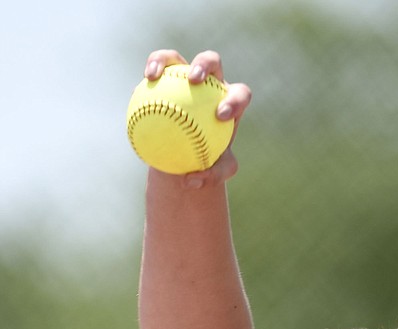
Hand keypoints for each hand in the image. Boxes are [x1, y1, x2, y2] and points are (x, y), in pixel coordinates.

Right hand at [142, 49, 252, 186]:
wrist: (185, 154)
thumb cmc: (205, 163)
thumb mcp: (215, 175)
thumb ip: (211, 177)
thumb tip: (191, 180)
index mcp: (230, 101)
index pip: (239, 94)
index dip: (235, 99)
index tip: (220, 115)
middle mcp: (211, 83)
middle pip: (212, 61)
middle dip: (204, 65)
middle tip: (193, 81)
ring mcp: (184, 76)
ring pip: (176, 59)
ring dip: (164, 60)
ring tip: (153, 76)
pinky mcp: (163, 77)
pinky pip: (153, 72)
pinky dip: (145, 78)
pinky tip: (136, 91)